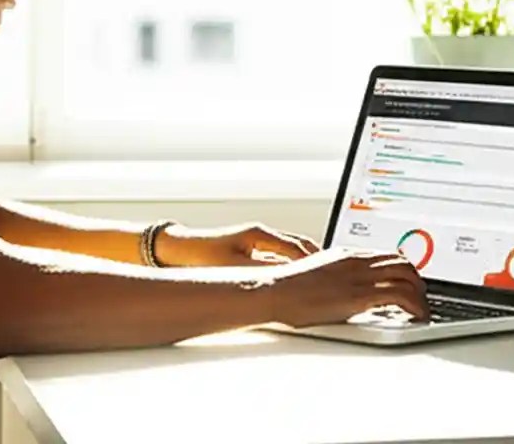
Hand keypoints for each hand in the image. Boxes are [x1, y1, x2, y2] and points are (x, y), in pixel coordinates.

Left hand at [153, 222, 320, 267]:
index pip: (297, 249)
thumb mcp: (233, 267)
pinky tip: (296, 280)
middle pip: (301, 246)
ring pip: (292, 251)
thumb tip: (285, 279)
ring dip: (306, 263)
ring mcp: (258, 242)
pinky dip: (293, 266)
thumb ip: (261, 273)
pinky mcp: (252, 250)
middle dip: (318, 260)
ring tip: (322, 278)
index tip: (330, 273)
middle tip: (335, 275)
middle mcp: (262, 235)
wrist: (178, 249)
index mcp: (260, 234)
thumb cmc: (201, 254)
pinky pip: (281, 257)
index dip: (315, 263)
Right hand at [270, 248, 429, 324]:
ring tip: (420, 311)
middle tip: (418, 297)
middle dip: (416, 280)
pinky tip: (415, 316)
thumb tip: (341, 292)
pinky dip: (414, 306)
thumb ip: (334, 279)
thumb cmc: (285, 288)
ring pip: (408, 275)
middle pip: (402, 262)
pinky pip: (400, 295)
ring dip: (420, 294)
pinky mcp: (360, 295)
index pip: (386, 255)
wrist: (273, 291)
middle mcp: (357, 261)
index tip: (408, 282)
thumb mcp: (314, 276)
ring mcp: (360, 276)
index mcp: (346, 254)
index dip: (403, 270)